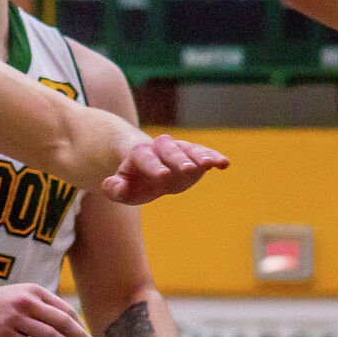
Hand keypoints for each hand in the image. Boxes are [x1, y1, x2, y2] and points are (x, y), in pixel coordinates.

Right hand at [0, 284, 97, 336]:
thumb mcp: (17, 296)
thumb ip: (39, 306)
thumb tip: (65, 324)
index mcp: (33, 292)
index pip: (64, 310)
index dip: (79, 325)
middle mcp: (27, 302)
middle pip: (63, 322)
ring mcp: (16, 319)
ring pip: (51, 336)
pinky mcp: (5, 336)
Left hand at [101, 135, 228, 203]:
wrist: (150, 169)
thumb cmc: (134, 181)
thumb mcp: (121, 188)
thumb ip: (115, 188)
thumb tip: (113, 186)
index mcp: (140, 155)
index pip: (146, 159)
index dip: (153, 166)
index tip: (161, 176)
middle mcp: (161, 147)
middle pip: (170, 151)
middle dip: (179, 159)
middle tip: (187, 169)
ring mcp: (179, 149)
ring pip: (190, 149)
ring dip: (201, 155)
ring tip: (213, 164)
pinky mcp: (194, 155)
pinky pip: (205, 153)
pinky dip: (214, 157)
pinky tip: (225, 163)